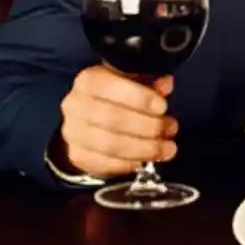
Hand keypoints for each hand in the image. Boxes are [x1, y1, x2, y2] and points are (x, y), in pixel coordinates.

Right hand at [58, 65, 178, 178]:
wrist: (86, 122)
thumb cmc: (115, 98)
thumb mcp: (131, 84)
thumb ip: (149, 83)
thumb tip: (167, 84)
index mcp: (89, 80)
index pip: (111, 87)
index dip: (140, 98)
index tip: (162, 107)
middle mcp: (76, 105)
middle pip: (113, 118)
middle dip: (148, 126)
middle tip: (171, 128)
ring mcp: (73, 132)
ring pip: (111, 145)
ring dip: (145, 148)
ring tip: (167, 148)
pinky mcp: (77, 156)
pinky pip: (106, 164)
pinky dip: (130, 164)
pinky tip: (146, 160)